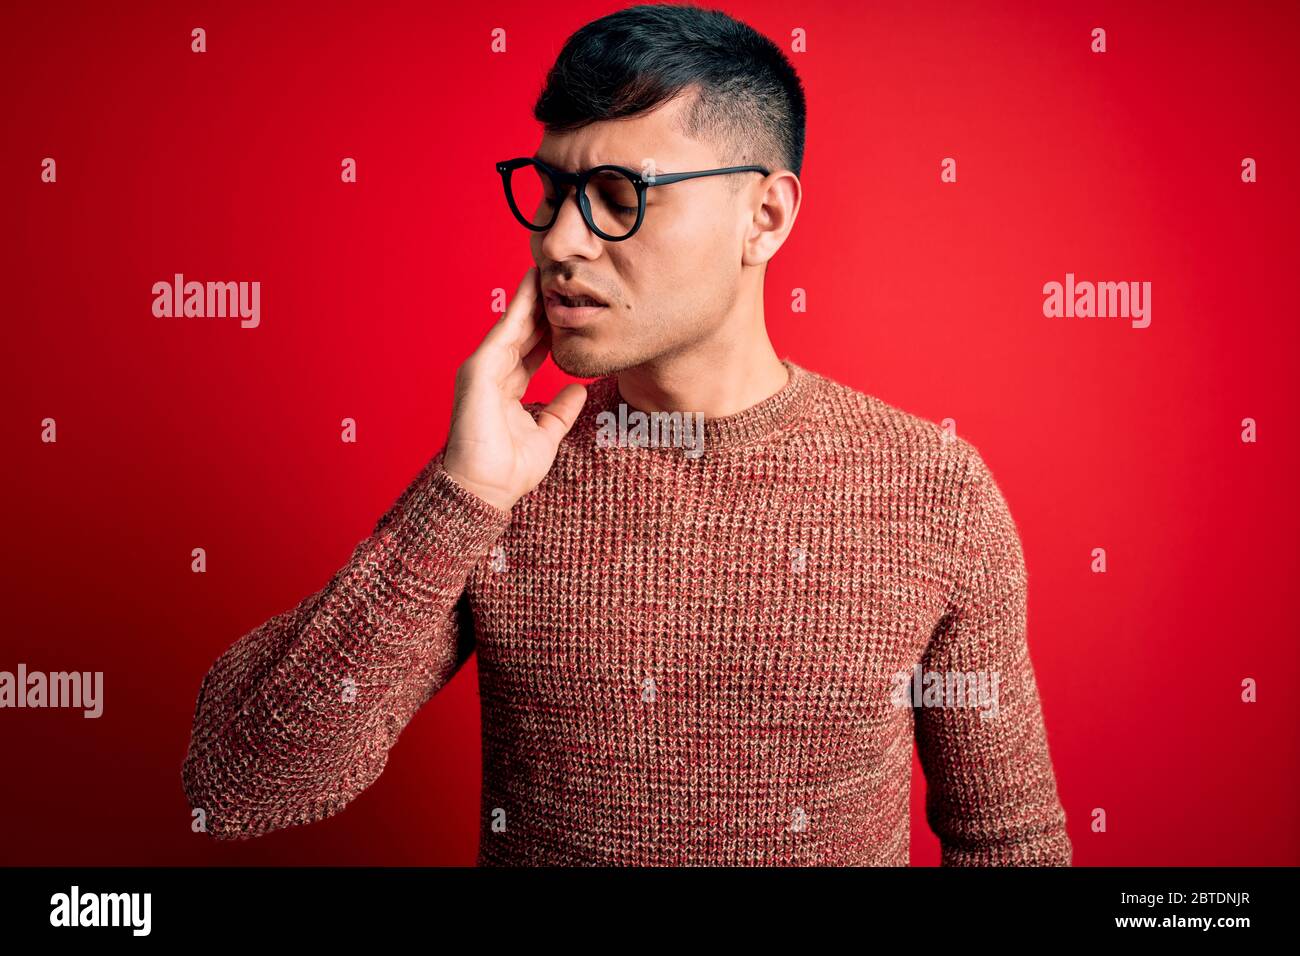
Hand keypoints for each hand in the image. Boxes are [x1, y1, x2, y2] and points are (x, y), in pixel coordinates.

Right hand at [442, 267, 587, 510]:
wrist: (485, 490)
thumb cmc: (509, 471)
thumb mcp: (547, 435)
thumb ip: (560, 411)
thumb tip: (578, 390)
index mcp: (507, 389)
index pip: (531, 350)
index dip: (548, 327)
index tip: (566, 305)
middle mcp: (493, 375)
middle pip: (521, 332)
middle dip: (540, 305)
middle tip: (560, 276)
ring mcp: (483, 371)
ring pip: (512, 326)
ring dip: (529, 298)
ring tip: (547, 269)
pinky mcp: (478, 372)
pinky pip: (503, 334)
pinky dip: (517, 310)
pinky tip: (531, 287)